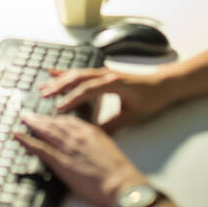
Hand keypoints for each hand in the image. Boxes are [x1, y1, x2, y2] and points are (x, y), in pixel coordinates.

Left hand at [13, 113, 146, 206]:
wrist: (121, 184)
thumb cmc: (119, 172)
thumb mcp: (108, 150)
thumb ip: (96, 144)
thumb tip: (89, 147)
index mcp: (91, 131)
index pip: (69, 121)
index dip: (56, 118)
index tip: (49, 117)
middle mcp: (77, 136)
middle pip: (54, 123)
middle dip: (41, 118)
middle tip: (29, 114)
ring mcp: (68, 148)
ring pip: (45, 131)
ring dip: (32, 124)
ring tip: (23, 120)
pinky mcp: (61, 162)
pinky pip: (40, 148)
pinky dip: (27, 140)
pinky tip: (18, 136)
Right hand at [40, 66, 174, 132]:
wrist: (164, 85)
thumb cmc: (152, 99)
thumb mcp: (133, 116)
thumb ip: (114, 125)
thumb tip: (95, 134)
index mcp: (113, 83)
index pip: (87, 90)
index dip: (72, 98)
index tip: (58, 107)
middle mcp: (106, 75)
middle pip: (78, 78)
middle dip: (59, 86)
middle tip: (43, 94)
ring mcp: (104, 73)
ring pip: (77, 74)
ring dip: (60, 79)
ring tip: (44, 86)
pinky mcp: (104, 74)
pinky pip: (82, 72)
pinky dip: (67, 73)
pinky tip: (55, 72)